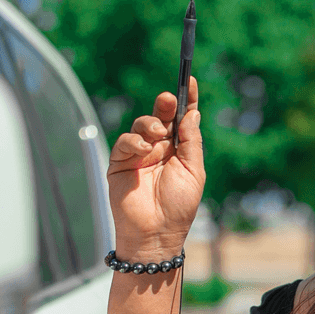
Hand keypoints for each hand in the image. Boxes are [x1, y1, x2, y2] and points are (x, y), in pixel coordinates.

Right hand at [107, 76, 203, 259]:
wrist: (156, 233)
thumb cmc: (179, 206)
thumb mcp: (194, 171)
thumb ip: (191, 142)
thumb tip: (192, 114)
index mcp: (180, 150)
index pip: (183, 119)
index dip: (187, 100)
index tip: (189, 80)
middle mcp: (160, 148)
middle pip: (161, 117)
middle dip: (165, 104)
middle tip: (169, 98)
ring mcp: (139, 155)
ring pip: (141, 125)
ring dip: (149, 123)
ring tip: (155, 133)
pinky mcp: (120, 163)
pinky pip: (125, 142)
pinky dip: (134, 141)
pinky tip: (144, 149)